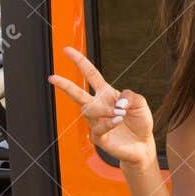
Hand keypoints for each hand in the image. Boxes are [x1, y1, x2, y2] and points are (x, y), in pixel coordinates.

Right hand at [48, 46, 156, 168]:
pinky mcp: (99, 137)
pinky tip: (118, 119)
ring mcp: (96, 122)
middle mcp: (98, 106)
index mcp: (106, 94)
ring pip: (89, 111)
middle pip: (78, 93)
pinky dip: (109, 122)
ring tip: (121, 113)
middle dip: (65, 85)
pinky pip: (99, 128)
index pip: (90, 74)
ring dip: (105, 110)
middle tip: (52, 77)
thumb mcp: (140, 102)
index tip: (67, 50)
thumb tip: (118, 102)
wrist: (142, 145)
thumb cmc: (139, 122)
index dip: (80, 62)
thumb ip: (131, 96)